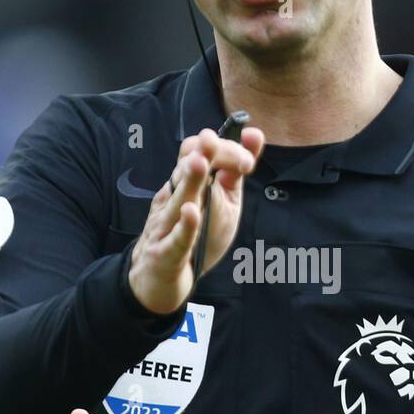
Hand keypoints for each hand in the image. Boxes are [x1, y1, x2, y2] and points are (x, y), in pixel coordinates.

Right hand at [129, 125, 264, 314]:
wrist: (159, 280)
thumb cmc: (196, 238)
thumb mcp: (223, 202)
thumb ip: (236, 171)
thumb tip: (254, 133)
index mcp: (187, 184)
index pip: (199, 153)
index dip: (225, 151)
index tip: (248, 161)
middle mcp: (174, 199)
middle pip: (187, 168)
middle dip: (206, 154)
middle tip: (219, 145)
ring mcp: (167, 225)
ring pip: (179, 199)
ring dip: (190, 181)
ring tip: (201, 162)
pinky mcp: (165, 253)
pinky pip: (175, 239)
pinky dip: (185, 227)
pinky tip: (193, 213)